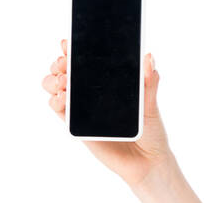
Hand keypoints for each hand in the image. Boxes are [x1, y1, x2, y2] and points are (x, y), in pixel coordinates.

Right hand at [42, 38, 172, 188]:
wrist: (147, 161)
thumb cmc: (151, 130)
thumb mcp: (151, 104)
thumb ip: (148, 82)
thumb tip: (149, 58)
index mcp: (109, 82)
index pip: (87, 61)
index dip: (74, 49)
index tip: (68, 41)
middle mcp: (92, 93)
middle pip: (66, 71)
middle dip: (60, 62)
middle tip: (66, 62)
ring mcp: (83, 109)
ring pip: (56, 88)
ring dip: (53, 80)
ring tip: (63, 81)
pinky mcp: (77, 126)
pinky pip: (60, 110)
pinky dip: (56, 101)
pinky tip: (62, 97)